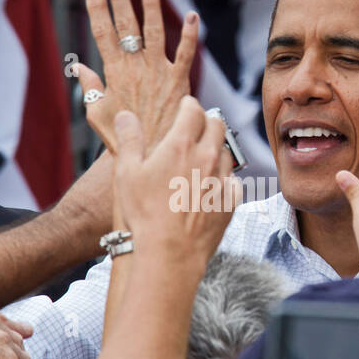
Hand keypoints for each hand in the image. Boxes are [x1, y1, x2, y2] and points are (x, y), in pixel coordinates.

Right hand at [75, 0, 197, 154]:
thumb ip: (90, 88)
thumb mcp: (98, 115)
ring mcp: (159, 74)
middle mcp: (136, 69)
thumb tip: (78, 67)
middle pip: (125, 26)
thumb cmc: (122, 140)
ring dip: (150, 6)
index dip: (97, 8)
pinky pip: (185, 55)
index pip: (102, 34)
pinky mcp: (180, 82)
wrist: (151, 159)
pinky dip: (190, 36)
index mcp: (114, 74)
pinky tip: (194, 16)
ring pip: (154, 33)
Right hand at [110, 97, 238, 269]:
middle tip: (195, 128)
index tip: (184, 108)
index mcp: (181, 144)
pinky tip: (209, 188)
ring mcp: (222, 179)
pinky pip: (233, 181)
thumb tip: (126, 115)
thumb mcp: (126, 172)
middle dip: (207, 121)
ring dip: (216, 150)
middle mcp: (207, 157)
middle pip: (218, 124)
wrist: (170, 253)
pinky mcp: (230, 201)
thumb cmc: (143, 214)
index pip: (194, 109)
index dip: (188, 105)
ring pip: (227, 151)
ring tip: (200, 160)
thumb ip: (129, 139)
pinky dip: (223, 179)